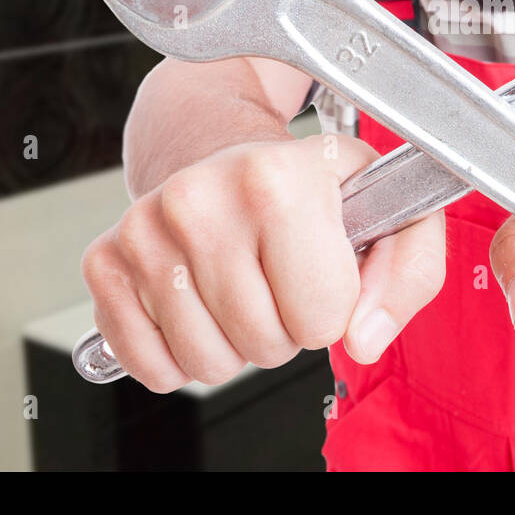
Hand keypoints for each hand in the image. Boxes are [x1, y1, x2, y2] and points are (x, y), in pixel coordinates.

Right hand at [81, 134, 445, 391]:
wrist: (225, 150)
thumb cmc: (310, 188)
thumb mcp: (387, 211)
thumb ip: (409, 273)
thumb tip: (363, 338)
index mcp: (278, 178)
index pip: (322, 318)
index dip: (332, 307)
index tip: (323, 268)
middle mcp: (200, 197)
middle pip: (265, 345)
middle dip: (285, 328)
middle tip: (281, 278)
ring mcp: (145, 229)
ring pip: (207, 363)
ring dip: (236, 343)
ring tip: (244, 285)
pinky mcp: (105, 261)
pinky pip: (151, 364)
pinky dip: (182, 354)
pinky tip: (200, 302)